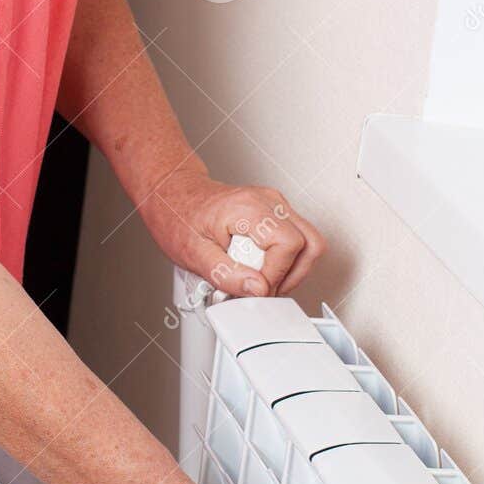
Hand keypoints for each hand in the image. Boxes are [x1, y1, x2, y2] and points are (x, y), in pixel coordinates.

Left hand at [141, 164, 325, 296]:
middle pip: (311, 243)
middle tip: (264, 288)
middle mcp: (269, 201)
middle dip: (292, 275)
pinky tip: (259, 267)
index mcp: (249, 208)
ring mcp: (275, 204)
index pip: (290, 244)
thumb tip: (258, 290)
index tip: (257, 288)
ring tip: (260, 279)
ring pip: (310, 242)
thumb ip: (226, 274)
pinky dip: (285, 260)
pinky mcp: (275, 211)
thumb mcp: (193, 253)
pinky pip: (297, 239)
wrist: (172, 194)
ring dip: (291, 270)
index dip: (277, 274)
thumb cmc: (178, 216)